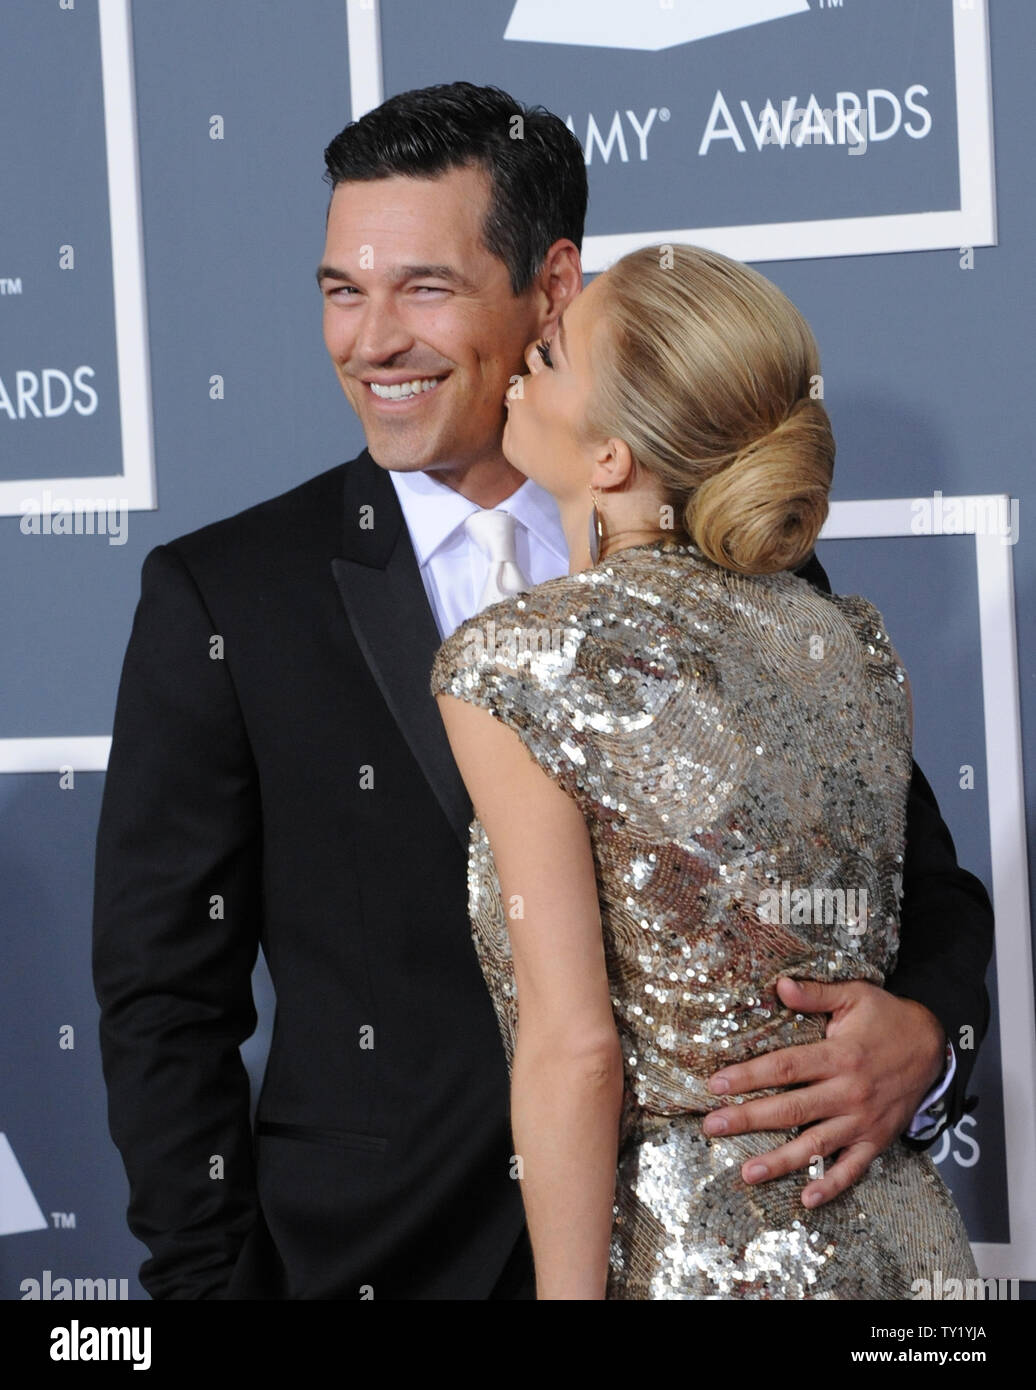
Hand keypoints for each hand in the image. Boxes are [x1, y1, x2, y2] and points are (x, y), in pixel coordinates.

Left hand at [702, 977, 945, 1207]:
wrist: (935, 1047)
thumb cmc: (887, 1017)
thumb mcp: (855, 995)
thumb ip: (816, 993)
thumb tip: (780, 984)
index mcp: (839, 1056)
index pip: (785, 1068)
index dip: (749, 1076)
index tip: (716, 1084)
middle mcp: (849, 1092)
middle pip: (792, 1109)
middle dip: (749, 1119)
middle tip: (712, 1126)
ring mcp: (863, 1121)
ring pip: (816, 1144)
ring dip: (781, 1162)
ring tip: (747, 1173)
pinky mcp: (877, 1140)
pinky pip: (853, 1168)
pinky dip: (831, 1185)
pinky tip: (806, 1199)